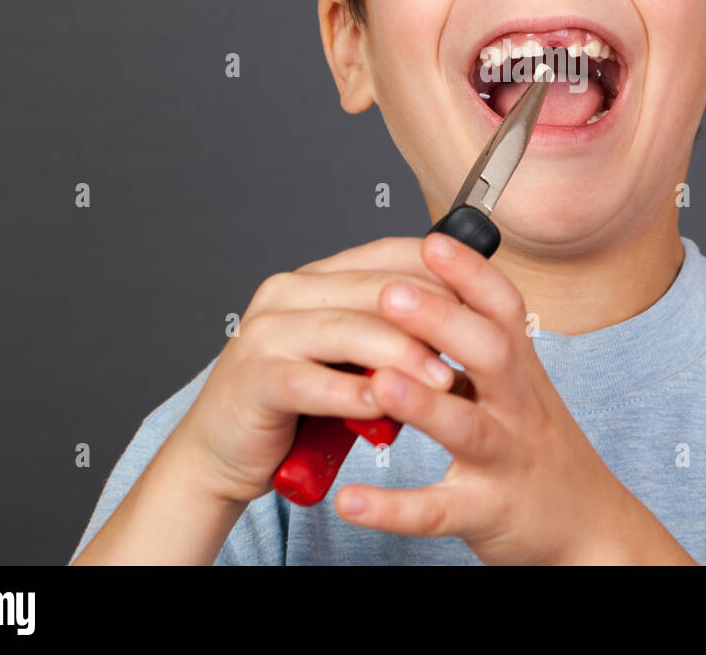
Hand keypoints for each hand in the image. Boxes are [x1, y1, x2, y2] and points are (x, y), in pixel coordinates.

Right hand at [172, 238, 464, 504]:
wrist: (222, 453)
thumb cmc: (294, 405)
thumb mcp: (348, 359)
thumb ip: (387, 332)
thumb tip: (462, 319)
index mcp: (314, 279)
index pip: (387, 253)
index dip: (441, 271)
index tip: (483, 297)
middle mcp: (287, 294)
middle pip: (374, 290)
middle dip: (431, 317)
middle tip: (474, 347)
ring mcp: (266, 333)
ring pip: (349, 332)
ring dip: (402, 357)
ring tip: (442, 384)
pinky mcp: (254, 378)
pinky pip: (313, 382)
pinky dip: (354, 396)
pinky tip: (386, 409)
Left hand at [330, 232, 669, 564]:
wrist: (590, 528)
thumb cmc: (539, 448)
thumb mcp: (519, 385)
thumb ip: (478, 341)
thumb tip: (428, 282)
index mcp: (519, 370)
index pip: (503, 308)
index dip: (471, 272)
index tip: (433, 241)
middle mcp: (517, 407)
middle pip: (491, 353)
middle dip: (443, 320)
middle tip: (392, 293)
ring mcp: (505, 460)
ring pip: (469, 428)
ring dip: (425, 406)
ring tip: (380, 383)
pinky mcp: (486, 513)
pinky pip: (438, 512)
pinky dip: (395, 508)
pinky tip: (352, 499)